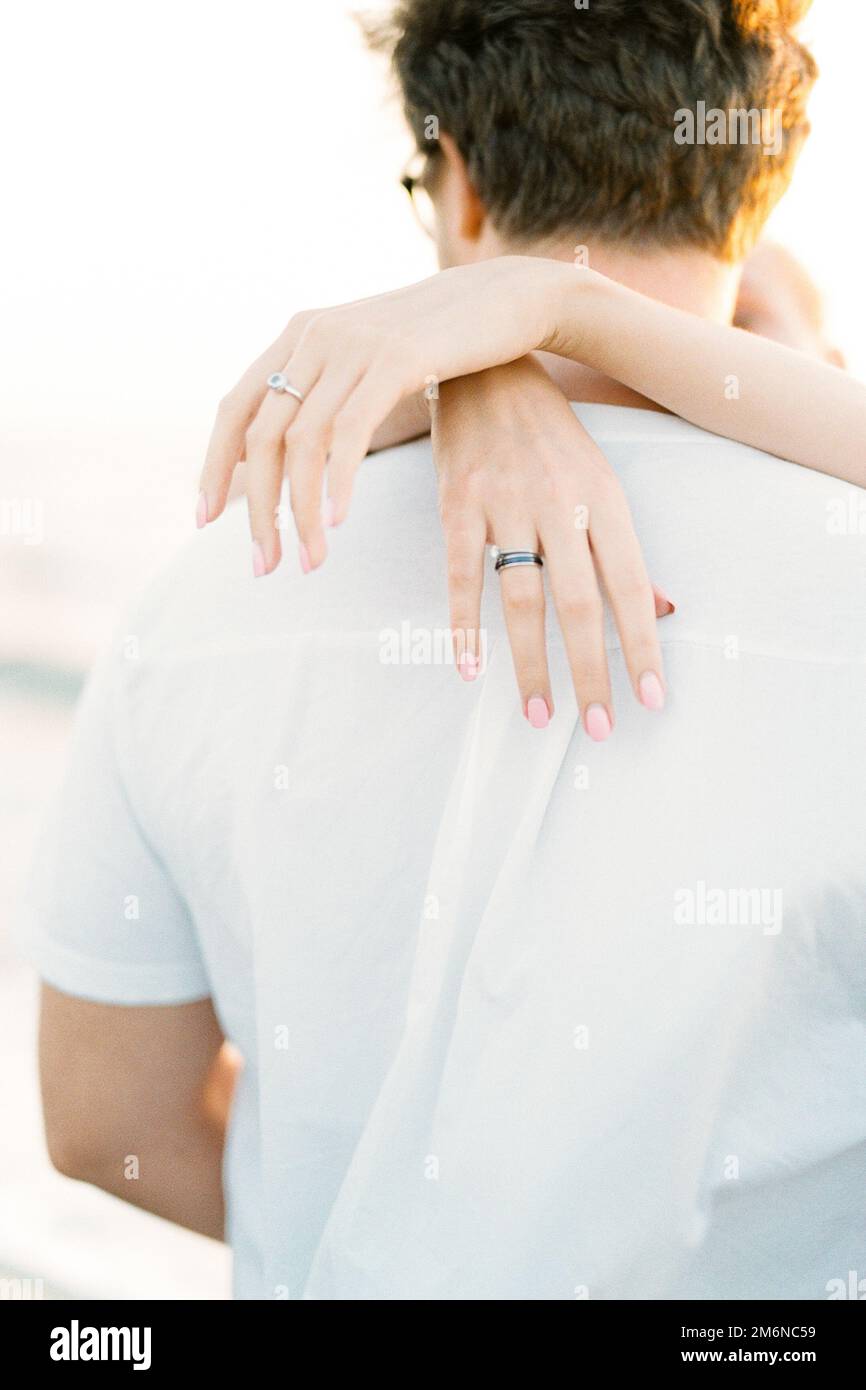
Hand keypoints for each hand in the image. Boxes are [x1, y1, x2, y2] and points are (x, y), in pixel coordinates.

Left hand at [198, 257, 563, 572]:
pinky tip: (337, 524)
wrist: (509, 297)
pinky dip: (338, 484)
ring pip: (303, 445)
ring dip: (300, 514)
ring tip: (309, 562)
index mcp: (298, 335)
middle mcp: (315, 335)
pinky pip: (350, 433)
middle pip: (261, 438)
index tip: (205, 521)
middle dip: (258, 511)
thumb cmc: (441, 341)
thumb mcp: (367, 358)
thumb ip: (327, 389)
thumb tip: (292, 446)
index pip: (235, 409)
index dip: (213, 467)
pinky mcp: (396, 358)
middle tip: (264, 566)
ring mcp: (353, 344)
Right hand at [433, 359, 671, 737]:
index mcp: (605, 499)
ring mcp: (507, 502)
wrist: (487, 367)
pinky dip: (464, 626)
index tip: (652, 700)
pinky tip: (471, 668)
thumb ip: (624, 551)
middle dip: (591, 673)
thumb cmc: (550, 437)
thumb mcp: (599, 482)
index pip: (631, 587)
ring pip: (523, 599)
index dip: (643, 646)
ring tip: (541, 715)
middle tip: (599, 727)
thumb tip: (666, 611)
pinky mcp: (458, 502)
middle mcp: (561, 503)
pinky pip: (461, 575)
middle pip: (580, 604)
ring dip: (532, 664)